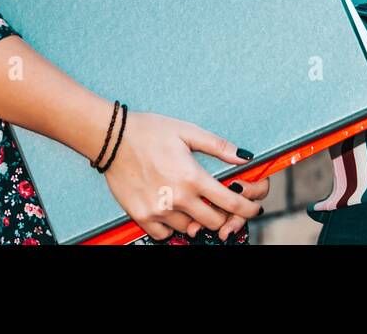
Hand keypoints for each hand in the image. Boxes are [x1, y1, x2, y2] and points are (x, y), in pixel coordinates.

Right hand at [101, 110, 262, 241]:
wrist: (112, 139)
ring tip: (193, 203)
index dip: (248, 209)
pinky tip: (174, 210)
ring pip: (190, 229)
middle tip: (222, 206)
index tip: (254, 209)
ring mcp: (158, 210)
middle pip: (213, 222)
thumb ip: (219, 147)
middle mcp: (177, 198)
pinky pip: (165, 234)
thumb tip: (245, 157)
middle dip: (224, 216)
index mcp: (193, 177)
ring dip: (197, 220)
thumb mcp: (188, 131)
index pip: (231, 203)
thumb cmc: (150, 131)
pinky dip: (173, 227)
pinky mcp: (141, 216)